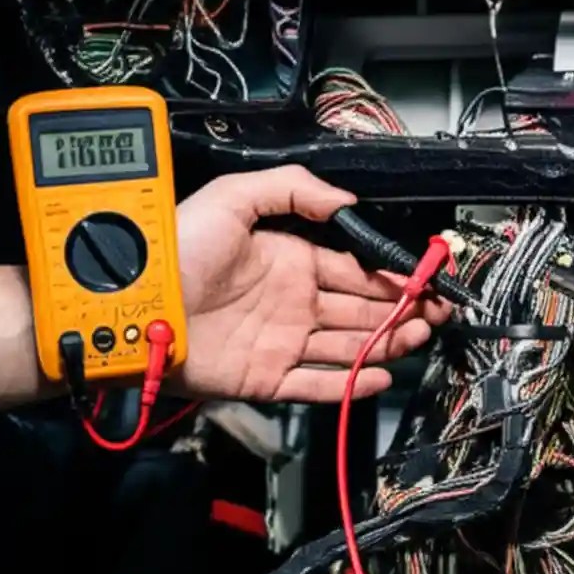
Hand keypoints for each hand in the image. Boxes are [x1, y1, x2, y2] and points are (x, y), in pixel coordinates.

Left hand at [172, 166, 449, 402]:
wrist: (138, 301)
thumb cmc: (177, 247)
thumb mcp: (234, 196)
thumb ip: (294, 189)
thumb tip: (345, 202)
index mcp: (289, 259)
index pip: (353, 270)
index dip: (389, 275)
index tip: (419, 278)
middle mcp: (290, 301)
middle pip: (360, 310)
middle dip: (400, 310)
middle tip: (435, 311)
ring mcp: (281, 341)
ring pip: (348, 345)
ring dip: (387, 342)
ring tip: (419, 336)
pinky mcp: (266, 377)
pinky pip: (316, 384)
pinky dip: (350, 384)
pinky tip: (379, 374)